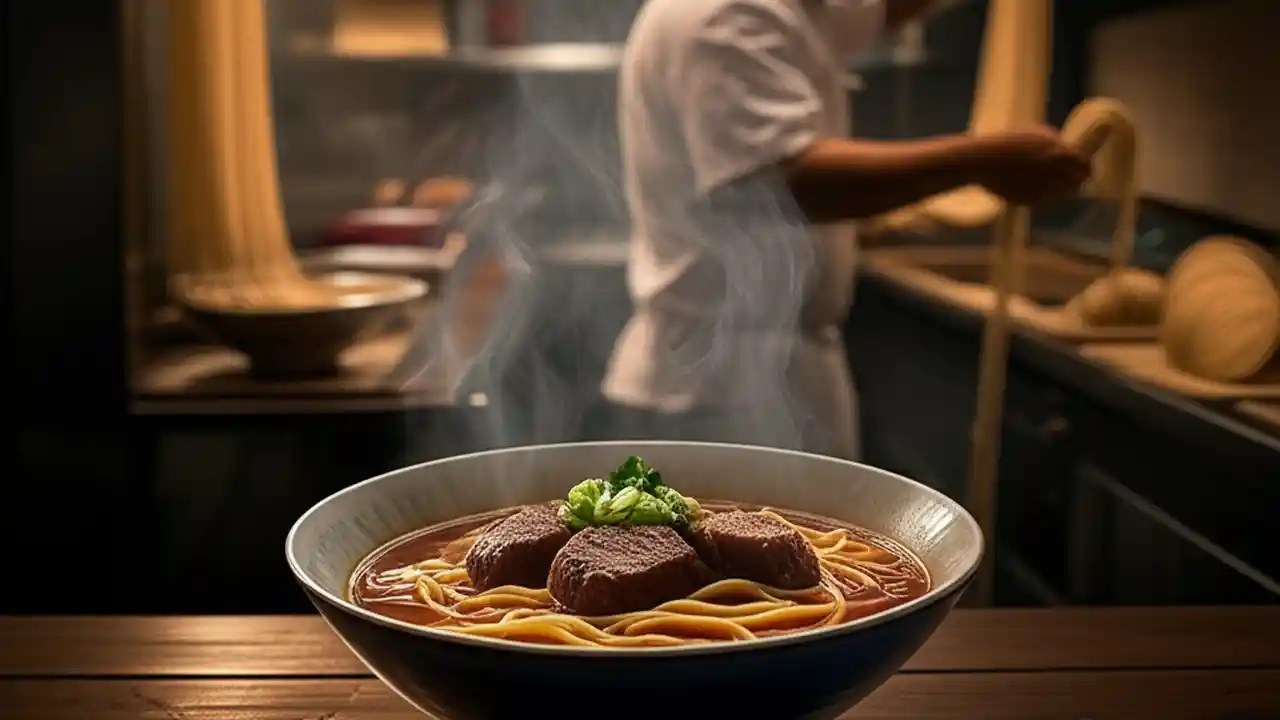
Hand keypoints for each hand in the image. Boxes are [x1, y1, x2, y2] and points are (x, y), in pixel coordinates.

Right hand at [976, 127, 1091, 205]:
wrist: (983, 160)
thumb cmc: (1009, 141)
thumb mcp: (1037, 134)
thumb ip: (1056, 143)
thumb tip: (1067, 151)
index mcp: (1061, 154)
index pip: (1085, 165)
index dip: (1086, 167)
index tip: (1084, 168)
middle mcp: (1056, 174)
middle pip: (1076, 182)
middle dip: (1075, 180)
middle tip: (1072, 178)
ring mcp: (1043, 189)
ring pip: (1061, 194)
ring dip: (1060, 189)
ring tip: (1050, 182)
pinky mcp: (1030, 201)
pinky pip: (1043, 199)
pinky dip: (1043, 194)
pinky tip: (1033, 186)